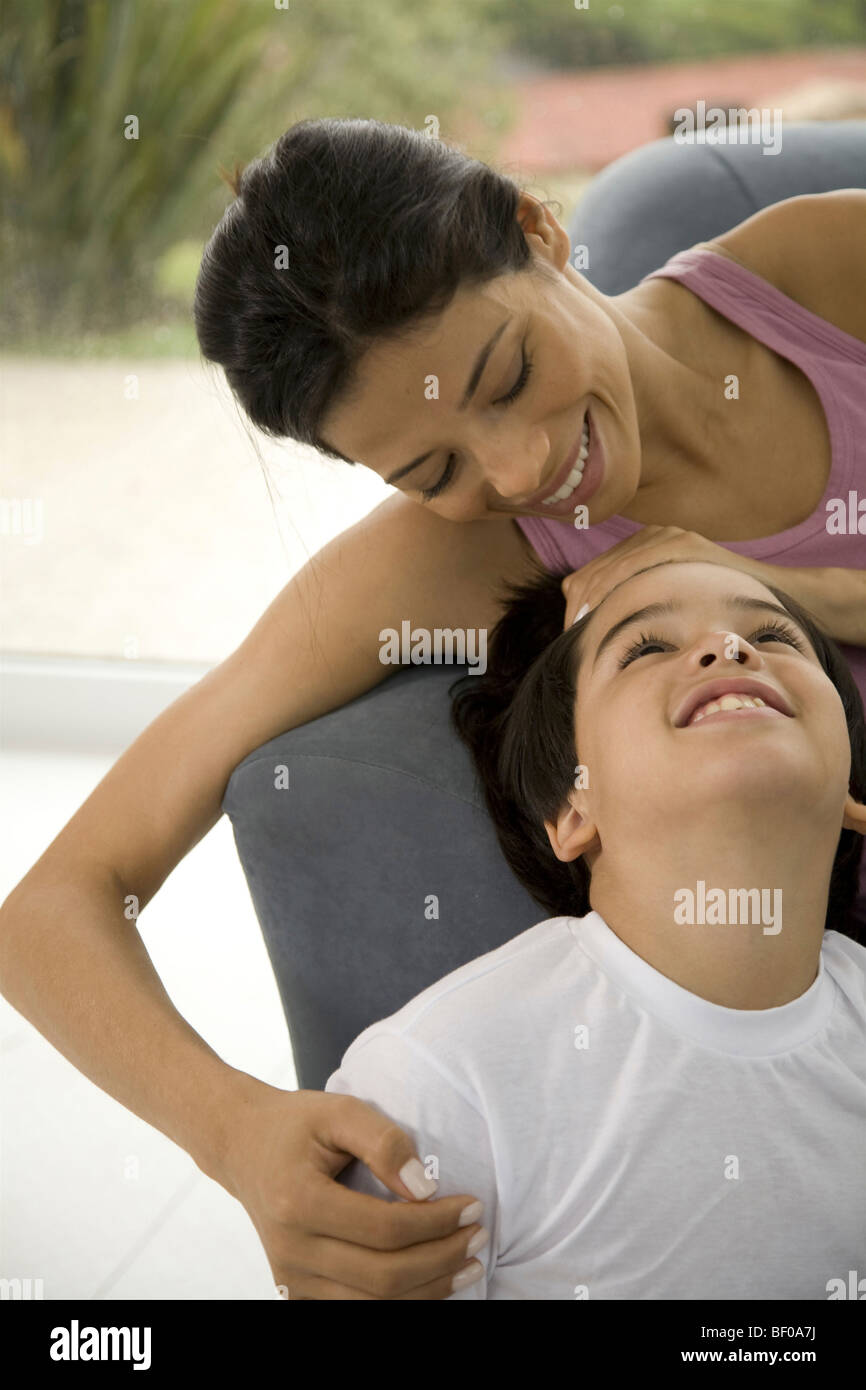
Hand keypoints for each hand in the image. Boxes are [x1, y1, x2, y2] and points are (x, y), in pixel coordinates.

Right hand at [213, 1081, 486, 1299]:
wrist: (243, 1146)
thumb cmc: (296, 1124)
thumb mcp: (340, 1111)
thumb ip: (385, 1142)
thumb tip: (426, 1186)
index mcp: (298, 1201)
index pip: (385, 1228)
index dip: (437, 1222)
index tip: (473, 1205)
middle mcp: (291, 1249)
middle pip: (384, 1276)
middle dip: (442, 1259)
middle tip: (480, 1236)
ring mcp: (291, 1277)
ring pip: (373, 1306)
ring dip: (429, 1290)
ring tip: (468, 1263)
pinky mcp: (296, 1291)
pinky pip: (356, 1311)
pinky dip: (400, 1302)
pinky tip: (432, 1283)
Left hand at [560, 525, 788, 629]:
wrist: (770, 593)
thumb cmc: (718, 610)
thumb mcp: (669, 609)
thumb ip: (639, 612)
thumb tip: (597, 635)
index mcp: (641, 550)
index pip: (590, 575)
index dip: (576, 606)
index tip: (573, 637)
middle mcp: (650, 537)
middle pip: (594, 572)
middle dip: (579, 607)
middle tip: (575, 640)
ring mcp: (667, 537)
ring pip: (610, 570)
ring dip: (594, 601)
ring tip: (586, 632)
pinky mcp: (683, 544)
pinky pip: (638, 565)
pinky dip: (617, 589)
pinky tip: (610, 612)